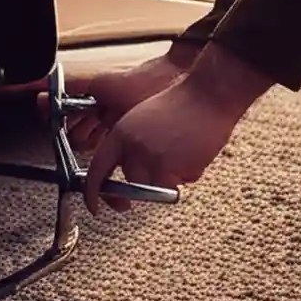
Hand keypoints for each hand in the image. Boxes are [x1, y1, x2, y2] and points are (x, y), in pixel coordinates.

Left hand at [83, 44, 272, 214]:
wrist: (208, 93)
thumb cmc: (181, 103)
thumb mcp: (141, 118)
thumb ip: (131, 145)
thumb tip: (130, 173)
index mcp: (121, 134)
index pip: (97, 169)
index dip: (92, 192)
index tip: (94, 207)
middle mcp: (133, 149)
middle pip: (132, 185)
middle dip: (145, 186)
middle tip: (160, 175)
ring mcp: (154, 160)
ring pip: (157, 188)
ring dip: (171, 177)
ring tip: (183, 151)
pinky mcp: (175, 168)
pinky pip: (180, 185)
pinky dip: (189, 174)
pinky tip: (195, 151)